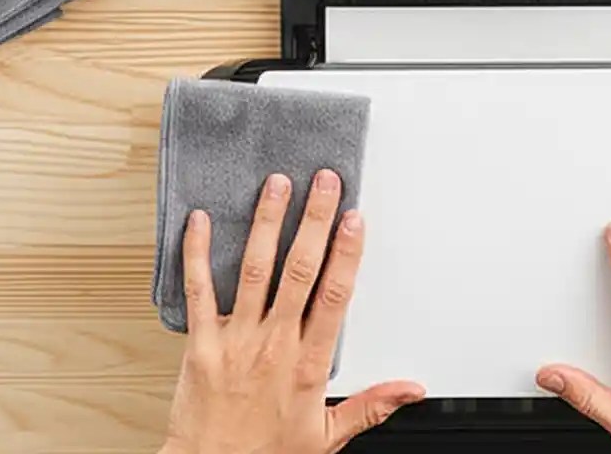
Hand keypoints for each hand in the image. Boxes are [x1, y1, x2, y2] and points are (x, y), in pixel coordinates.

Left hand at [161, 170, 425, 453]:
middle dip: (314, 221)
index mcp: (307, 363)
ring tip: (277, 186)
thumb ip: (371, 405)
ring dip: (267, 224)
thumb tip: (411, 390)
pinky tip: (203, 221)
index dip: (347, 254)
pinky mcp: (201, 343)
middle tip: (324, 183)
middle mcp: (273, 344)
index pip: (334, 296)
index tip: (355, 220)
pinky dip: (199, 253)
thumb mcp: (327, 436)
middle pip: (300, 270)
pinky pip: (199, 290)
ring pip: (255, 270)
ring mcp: (236, 339)